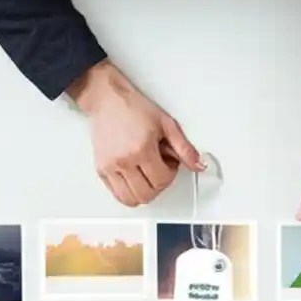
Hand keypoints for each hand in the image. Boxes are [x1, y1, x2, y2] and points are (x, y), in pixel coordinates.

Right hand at [68, 60, 203, 206]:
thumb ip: (184, 148)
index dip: (170, 175)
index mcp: (141, 149)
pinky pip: (117, 194)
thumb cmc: (135, 108)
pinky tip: (134, 178)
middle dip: (158, 186)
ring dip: (143, 193)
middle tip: (159, 170)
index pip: (161, 180)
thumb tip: (198, 165)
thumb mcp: (167, 124)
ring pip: (130, 200)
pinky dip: (129, 193)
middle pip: (146, 194)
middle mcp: (124, 160)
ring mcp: (110, 167)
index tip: (169, 164)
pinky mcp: (101, 169)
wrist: (108, 100)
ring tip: (146, 176)